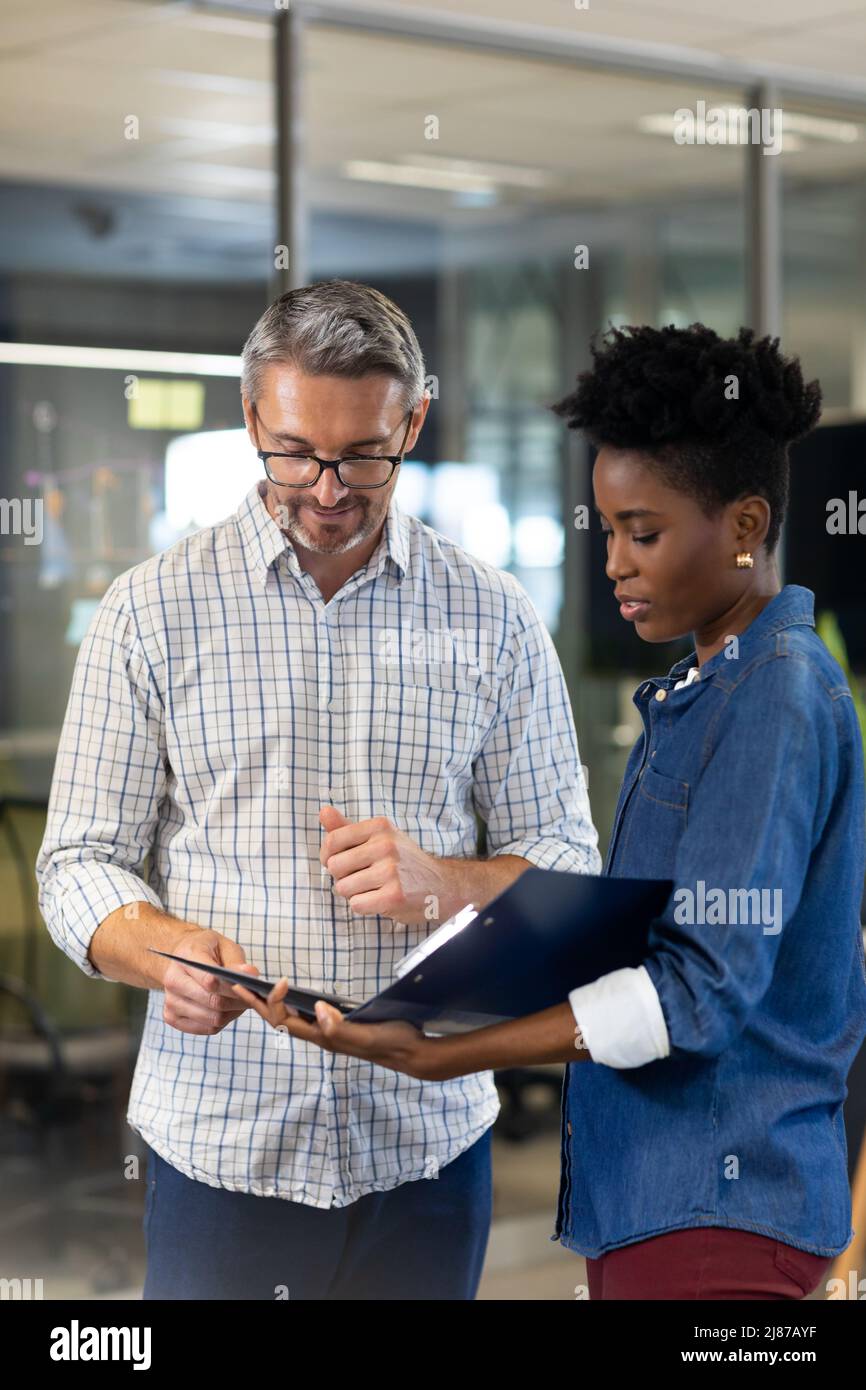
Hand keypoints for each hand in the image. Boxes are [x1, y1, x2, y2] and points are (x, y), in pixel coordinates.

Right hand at [161, 929, 259, 1035]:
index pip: (210, 981)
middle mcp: (173, 980)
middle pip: (213, 1002)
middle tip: (253, 997)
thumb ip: (237, 962)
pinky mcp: (172, 1018)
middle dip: (238, 1002)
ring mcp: (170, 1001)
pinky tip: (228, 1009)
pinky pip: (207, 1028)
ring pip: (212, 1019)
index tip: (251, 987)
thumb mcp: (224, 946)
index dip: (234, 988)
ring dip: (233, 1013)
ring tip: (241, 1001)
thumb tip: (251, 975)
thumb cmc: (207, 950)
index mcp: (185, 957)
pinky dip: (223, 1021)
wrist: (182, 959)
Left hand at [231, 978, 448, 1080]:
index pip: (286, 1021)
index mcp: (323, 1037)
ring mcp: (328, 1031)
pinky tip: (291, 996)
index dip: (275, 1001)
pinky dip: (290, 1004)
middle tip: (236, 984)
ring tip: (254, 988)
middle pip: (279, 1020)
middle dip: (256, 1003)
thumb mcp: (367, 1034)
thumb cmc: (391, 1041)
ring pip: (290, 1018)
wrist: (412, 1052)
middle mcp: (321, 1035)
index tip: (279, 980)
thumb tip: (317, 1010)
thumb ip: (341, 1027)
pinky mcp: (337, 1026)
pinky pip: (304, 1016)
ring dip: (269, 1004)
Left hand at [319, 805, 457, 925]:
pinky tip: (380, 899)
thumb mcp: (379, 837)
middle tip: (362, 877)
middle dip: (342, 876)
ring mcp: (390, 871)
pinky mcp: (394, 896)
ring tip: (373, 888)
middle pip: (334, 866)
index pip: (333, 840)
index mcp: (380, 827)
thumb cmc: (403, 862)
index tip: (340, 861)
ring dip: (353, 893)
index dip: (328, 855)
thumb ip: (347, 827)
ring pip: (343, 888)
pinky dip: (364, 906)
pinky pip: (356, 904)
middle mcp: (386, 845)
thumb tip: (323, 811)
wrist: (441, 885)